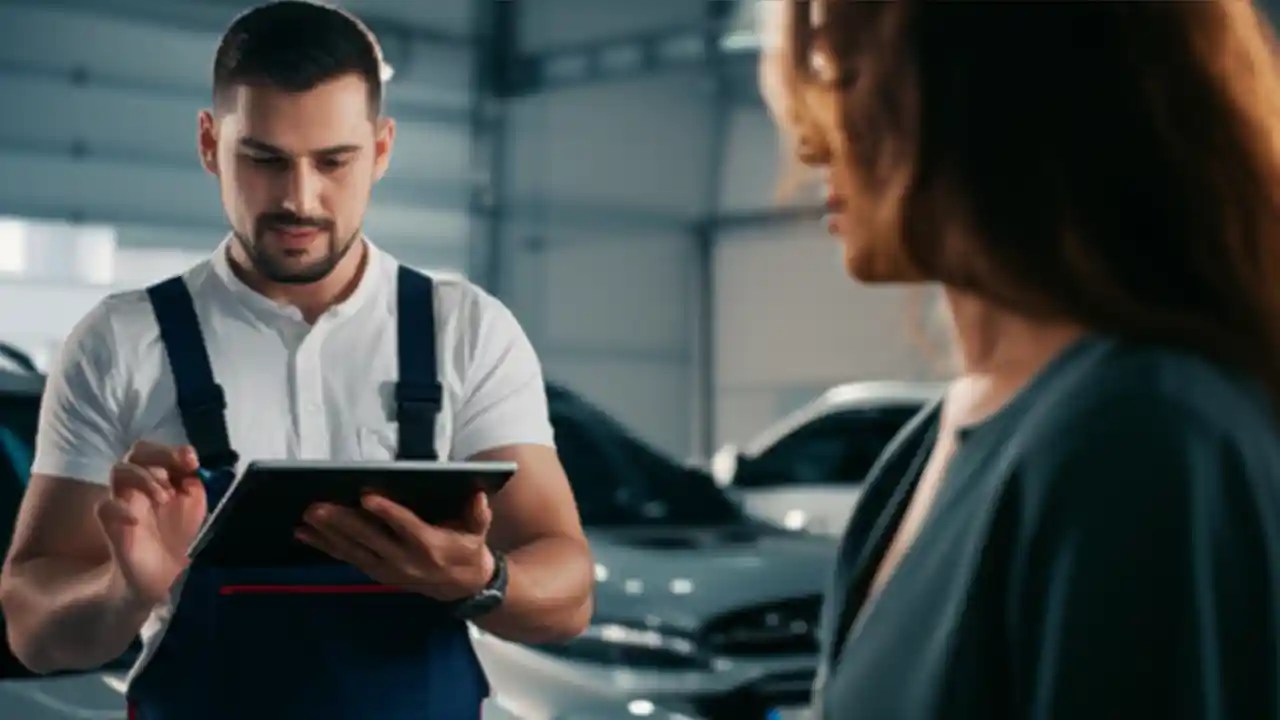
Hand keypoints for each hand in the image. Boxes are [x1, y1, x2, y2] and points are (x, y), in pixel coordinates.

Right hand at [95, 441, 206, 605]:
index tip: (192, 461)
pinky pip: (104, 506)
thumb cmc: (178, 535)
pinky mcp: (110, 523)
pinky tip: (137, 520)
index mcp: (161, 477)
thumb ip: (193, 483)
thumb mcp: (194, 505)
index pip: (158, 451)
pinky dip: (121, 509)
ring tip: (164, 497)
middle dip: (158, 454)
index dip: (173, 450)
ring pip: (120, 471)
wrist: (163, 574)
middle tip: (178, 468)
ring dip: (145, 478)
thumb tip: (193, 465)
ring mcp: (124, 501)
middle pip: (136, 453)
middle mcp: (140, 484)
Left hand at [296, 490, 494, 601]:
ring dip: (327, 534)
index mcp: (430, 545)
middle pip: (370, 538)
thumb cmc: (468, 549)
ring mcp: (387, 569)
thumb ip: (478, 514)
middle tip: (318, 506)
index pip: (405, 526)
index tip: (366, 497)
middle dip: (342, 522)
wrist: (462, 587)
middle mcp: (405, 559)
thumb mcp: (479, 531)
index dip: (386, 512)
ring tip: (306, 519)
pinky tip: (305, 534)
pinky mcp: (376, 573)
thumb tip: (477, 495)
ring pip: (353, 550)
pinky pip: (348, 558)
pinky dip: (326, 546)